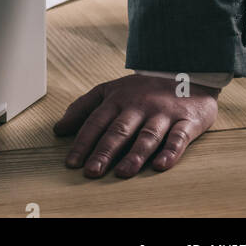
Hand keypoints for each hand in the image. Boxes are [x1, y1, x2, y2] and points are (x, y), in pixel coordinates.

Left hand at [53, 74, 218, 177]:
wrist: (184, 73)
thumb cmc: (141, 88)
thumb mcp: (110, 90)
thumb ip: (84, 107)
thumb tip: (59, 129)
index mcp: (118, 98)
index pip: (96, 121)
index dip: (83, 142)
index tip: (71, 163)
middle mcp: (139, 105)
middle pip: (120, 129)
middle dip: (105, 151)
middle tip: (92, 171)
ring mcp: (162, 112)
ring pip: (147, 135)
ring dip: (135, 154)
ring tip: (123, 173)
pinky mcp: (186, 121)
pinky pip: (179, 137)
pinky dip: (171, 151)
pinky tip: (161, 165)